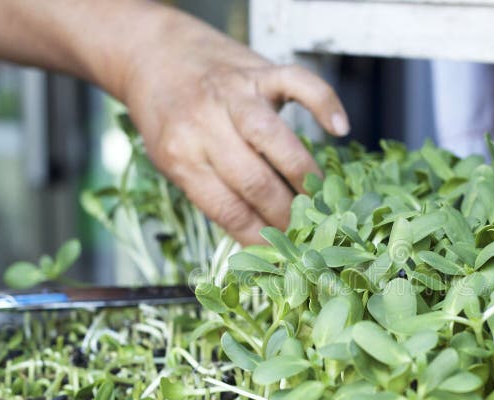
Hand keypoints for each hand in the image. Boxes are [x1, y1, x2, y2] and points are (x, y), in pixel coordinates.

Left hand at [120, 11, 348, 244]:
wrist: (154, 52)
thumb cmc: (166, 114)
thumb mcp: (171, 160)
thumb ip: (208, 191)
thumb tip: (256, 234)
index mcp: (179, 156)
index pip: (227, 209)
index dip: (258, 237)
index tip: (279, 254)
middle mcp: (205, 124)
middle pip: (254, 181)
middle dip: (285, 215)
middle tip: (305, 233)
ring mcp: (234, 94)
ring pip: (276, 140)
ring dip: (303, 176)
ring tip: (319, 200)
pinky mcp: (259, 71)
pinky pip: (298, 82)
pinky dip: (324, 103)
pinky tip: (339, 128)